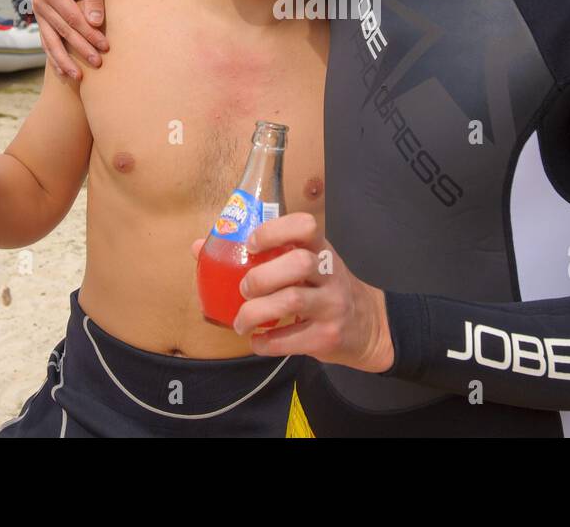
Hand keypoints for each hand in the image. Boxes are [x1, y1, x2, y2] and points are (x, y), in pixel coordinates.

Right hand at [34, 0, 107, 78]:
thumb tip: (96, 22)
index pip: (72, 18)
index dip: (88, 33)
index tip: (105, 46)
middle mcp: (39, 3)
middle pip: (62, 32)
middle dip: (81, 49)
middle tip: (98, 63)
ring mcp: (38, 13)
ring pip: (50, 42)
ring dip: (64, 61)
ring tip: (78, 77)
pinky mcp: (42, 21)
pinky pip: (47, 42)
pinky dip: (55, 58)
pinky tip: (64, 72)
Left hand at [220, 213, 393, 372]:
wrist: (368, 326)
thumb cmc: (324, 289)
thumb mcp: (305, 265)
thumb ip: (262, 256)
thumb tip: (200, 247)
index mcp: (321, 249)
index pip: (306, 226)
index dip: (276, 231)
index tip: (252, 243)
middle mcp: (330, 272)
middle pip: (299, 263)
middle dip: (261, 276)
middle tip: (244, 289)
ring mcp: (333, 305)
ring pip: (292, 300)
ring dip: (256, 312)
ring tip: (241, 322)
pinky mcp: (329, 336)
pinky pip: (293, 338)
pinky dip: (267, 342)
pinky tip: (258, 341)